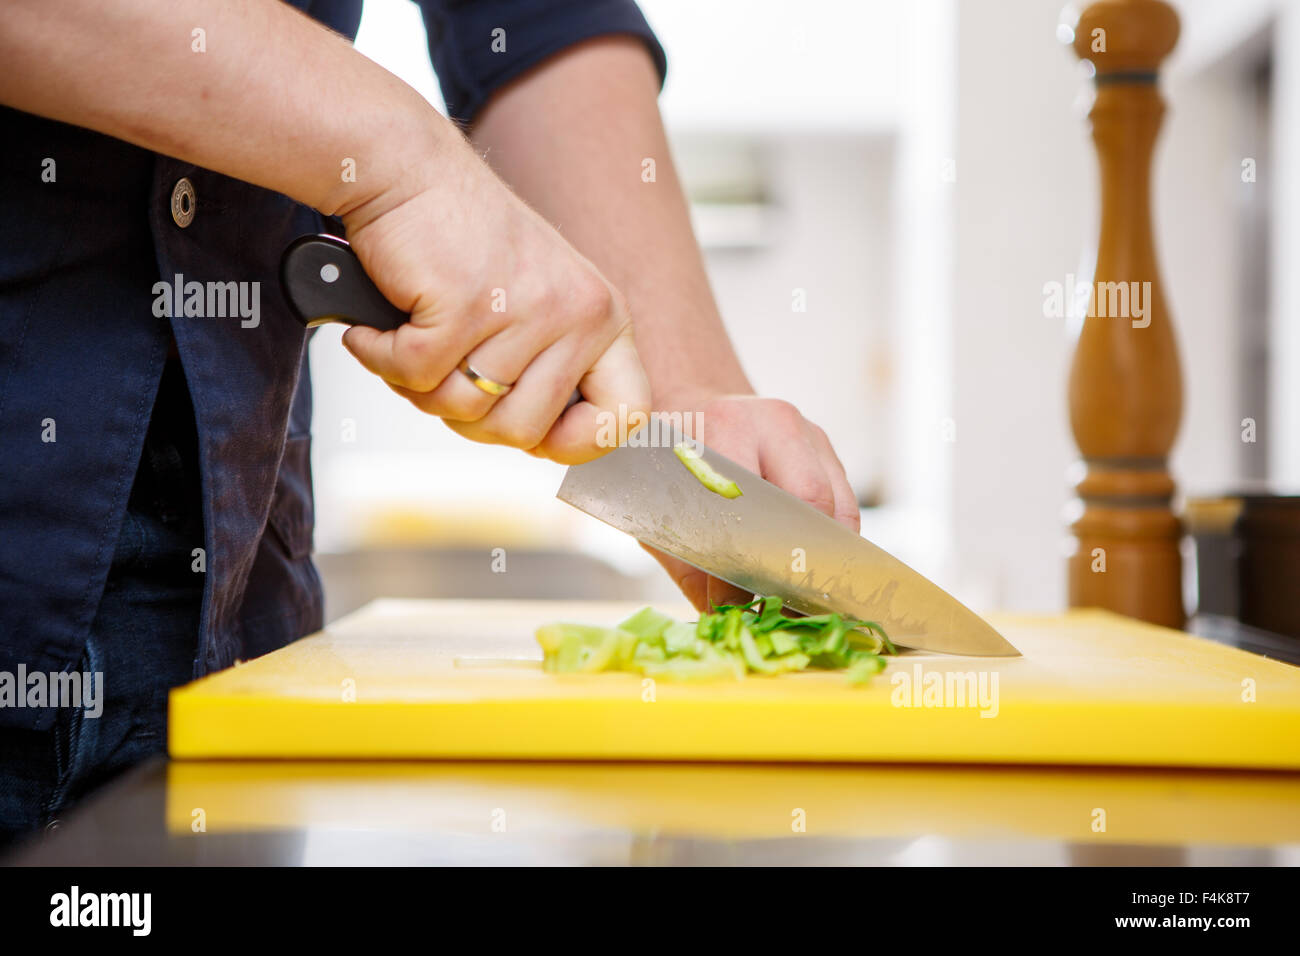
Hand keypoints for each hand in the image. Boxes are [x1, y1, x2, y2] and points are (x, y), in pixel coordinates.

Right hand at [337, 135, 649, 463]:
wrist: (408, 170)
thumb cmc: (465, 247)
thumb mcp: (538, 305)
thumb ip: (552, 370)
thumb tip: (544, 445)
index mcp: (605, 317)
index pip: (629, 413)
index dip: (581, 441)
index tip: (540, 436)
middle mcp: (578, 312)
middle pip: (524, 432)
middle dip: (470, 420)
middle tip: (445, 372)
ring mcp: (524, 307)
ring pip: (464, 409)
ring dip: (420, 386)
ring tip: (417, 334)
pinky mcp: (463, 303)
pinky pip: (415, 376)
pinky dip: (382, 357)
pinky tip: (381, 325)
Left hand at [646, 393, 860, 611]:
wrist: (690, 406)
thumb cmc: (669, 462)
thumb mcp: (662, 507)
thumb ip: (691, 563)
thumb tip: (724, 616)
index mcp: (724, 426)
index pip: (757, 500)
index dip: (757, 557)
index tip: (752, 601)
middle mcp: (774, 422)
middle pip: (812, 499)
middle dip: (802, 556)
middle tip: (785, 600)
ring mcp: (808, 432)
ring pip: (839, 505)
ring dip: (825, 553)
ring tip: (803, 591)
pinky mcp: (826, 447)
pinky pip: (845, 503)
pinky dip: (832, 540)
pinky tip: (813, 564)